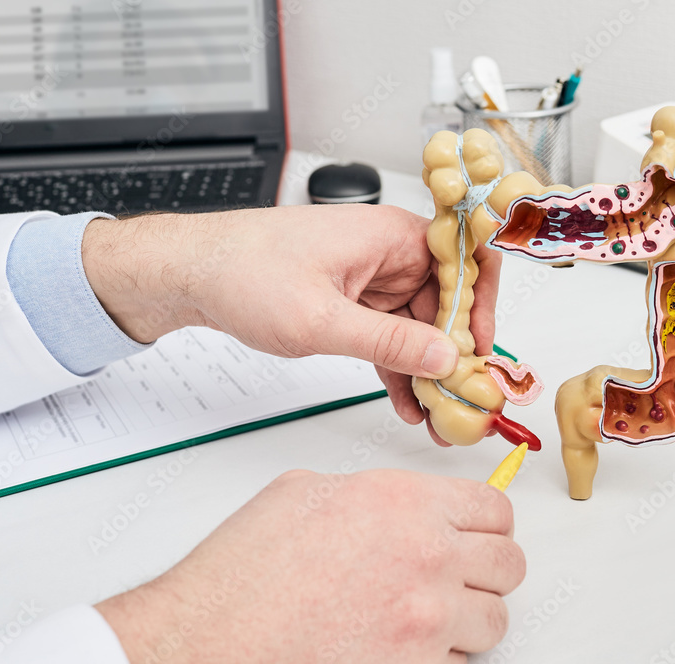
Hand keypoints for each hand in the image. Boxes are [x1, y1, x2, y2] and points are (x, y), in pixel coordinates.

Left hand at [81, 205, 501, 433]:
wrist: (192, 274)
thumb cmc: (245, 272)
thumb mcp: (322, 319)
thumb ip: (389, 342)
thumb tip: (445, 357)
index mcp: (391, 236)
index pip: (466, 261)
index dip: (482, 306)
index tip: (481, 351)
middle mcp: (388, 254)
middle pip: (446, 304)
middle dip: (455, 356)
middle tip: (461, 401)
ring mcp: (371, 281)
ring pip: (419, 328)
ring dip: (427, 372)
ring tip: (437, 416)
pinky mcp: (353, 304)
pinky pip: (389, 339)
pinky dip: (398, 369)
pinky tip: (406, 403)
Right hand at [95, 468, 522, 663]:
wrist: (204, 655)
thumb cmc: (239, 578)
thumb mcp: (303, 493)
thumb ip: (371, 495)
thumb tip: (402, 509)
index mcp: (405, 504)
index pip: (496, 511)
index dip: (484, 528)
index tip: (473, 542)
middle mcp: (429, 559)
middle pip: (510, 566)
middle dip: (483, 575)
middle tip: (445, 587)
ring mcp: (429, 626)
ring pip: (492, 624)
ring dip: (459, 626)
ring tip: (404, 629)